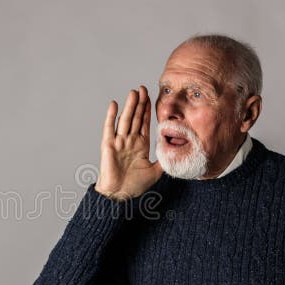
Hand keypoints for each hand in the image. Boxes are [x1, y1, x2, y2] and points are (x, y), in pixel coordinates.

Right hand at [94, 85, 163, 200]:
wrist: (119, 196)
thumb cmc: (134, 186)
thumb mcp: (155, 172)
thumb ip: (164, 161)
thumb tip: (176, 154)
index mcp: (140, 145)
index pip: (144, 123)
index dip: (147, 110)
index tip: (150, 97)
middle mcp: (129, 141)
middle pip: (135, 118)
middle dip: (140, 103)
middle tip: (143, 88)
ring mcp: (119, 142)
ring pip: (125, 120)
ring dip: (129, 106)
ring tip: (134, 92)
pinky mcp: (108, 145)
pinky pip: (109, 128)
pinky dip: (111, 116)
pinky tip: (114, 105)